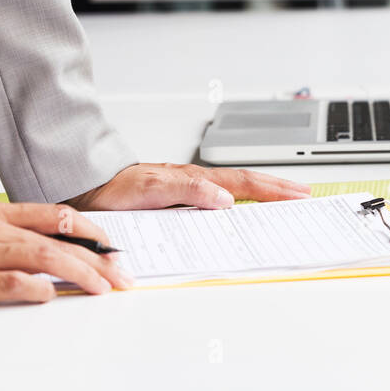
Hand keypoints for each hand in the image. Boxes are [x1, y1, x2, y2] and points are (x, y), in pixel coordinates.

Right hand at [0, 202, 133, 307]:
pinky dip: (35, 289)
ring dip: (80, 273)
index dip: (90, 228)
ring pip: (44, 258)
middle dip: (97, 257)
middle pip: (59, 238)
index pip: (55, 214)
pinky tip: (52, 295)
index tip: (111, 244)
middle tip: (121, 274)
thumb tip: (42, 245)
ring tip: (102, 287)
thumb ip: (4, 229)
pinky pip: (10, 284)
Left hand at [66, 162, 310, 211]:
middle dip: (277, 188)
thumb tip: (225, 199)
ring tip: (283, 198)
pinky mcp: (176, 201)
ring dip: (261, 193)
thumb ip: (188, 191)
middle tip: (304, 194)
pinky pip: (216, 201)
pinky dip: (237, 203)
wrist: (85, 186)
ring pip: (233, 190)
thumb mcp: (152, 190)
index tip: (299, 194)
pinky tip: (240, 210)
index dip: (273, 190)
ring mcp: (187, 191)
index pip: (244, 184)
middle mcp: (195, 184)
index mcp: (195, 179)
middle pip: (245, 184)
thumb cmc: (114, 188)